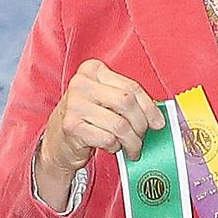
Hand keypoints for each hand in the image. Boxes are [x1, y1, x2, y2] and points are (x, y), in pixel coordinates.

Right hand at [35, 61, 160, 206]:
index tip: (158, 123)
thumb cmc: (89, 118)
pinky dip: (115, 146)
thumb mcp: (107, 101)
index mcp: (92, 70)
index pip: (132, 88)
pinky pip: (107, 138)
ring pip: (120, 124)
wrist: (59, 139)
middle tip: (142, 137)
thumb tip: (158, 118)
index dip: (150, 108)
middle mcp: (81, 83)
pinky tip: (112, 146)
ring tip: (131, 147)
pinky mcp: (71, 126)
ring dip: (131, 141)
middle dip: (141, 125)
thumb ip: (130, 101)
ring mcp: (74, 104)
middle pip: (127, 103)